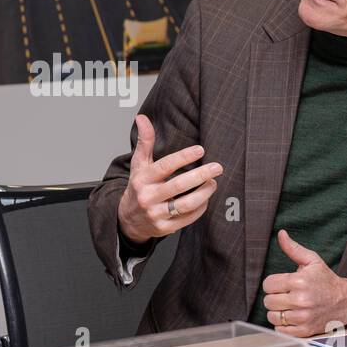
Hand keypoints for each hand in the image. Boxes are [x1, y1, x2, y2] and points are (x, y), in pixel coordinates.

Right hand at [117, 114, 221, 244]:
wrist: (128, 219)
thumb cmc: (139, 186)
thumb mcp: (138, 164)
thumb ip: (144, 141)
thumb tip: (142, 117)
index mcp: (143, 179)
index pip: (165, 166)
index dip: (183, 157)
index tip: (200, 150)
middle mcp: (148, 197)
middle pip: (178, 186)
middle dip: (200, 175)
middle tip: (217, 167)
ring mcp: (156, 214)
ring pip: (185, 204)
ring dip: (204, 193)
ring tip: (213, 183)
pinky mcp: (164, 228)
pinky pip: (187, 218)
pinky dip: (200, 208)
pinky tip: (206, 198)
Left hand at [260, 230, 346, 336]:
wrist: (346, 301)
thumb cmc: (326, 280)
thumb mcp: (312, 261)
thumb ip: (293, 249)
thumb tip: (281, 234)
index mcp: (299, 281)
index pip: (268, 285)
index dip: (273, 284)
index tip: (282, 284)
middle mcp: (300, 300)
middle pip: (268, 301)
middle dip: (275, 297)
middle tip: (286, 295)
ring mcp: (303, 317)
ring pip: (272, 316)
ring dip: (278, 312)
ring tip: (289, 306)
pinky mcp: (305, 330)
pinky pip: (280, 330)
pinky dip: (283, 325)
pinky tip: (292, 317)